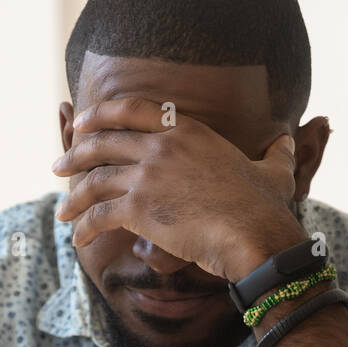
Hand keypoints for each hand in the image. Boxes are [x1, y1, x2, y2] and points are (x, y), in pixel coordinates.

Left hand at [51, 97, 308, 281]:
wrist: (255, 235)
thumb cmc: (266, 208)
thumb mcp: (274, 171)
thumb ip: (276, 154)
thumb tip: (289, 142)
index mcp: (186, 130)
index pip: (131, 110)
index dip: (101, 114)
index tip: (82, 123)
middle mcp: (161, 146)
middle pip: (102, 142)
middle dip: (75, 153)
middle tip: (58, 165)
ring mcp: (147, 175)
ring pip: (94, 179)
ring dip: (72, 194)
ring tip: (61, 210)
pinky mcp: (138, 209)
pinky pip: (98, 214)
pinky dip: (83, 225)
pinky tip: (77, 236)